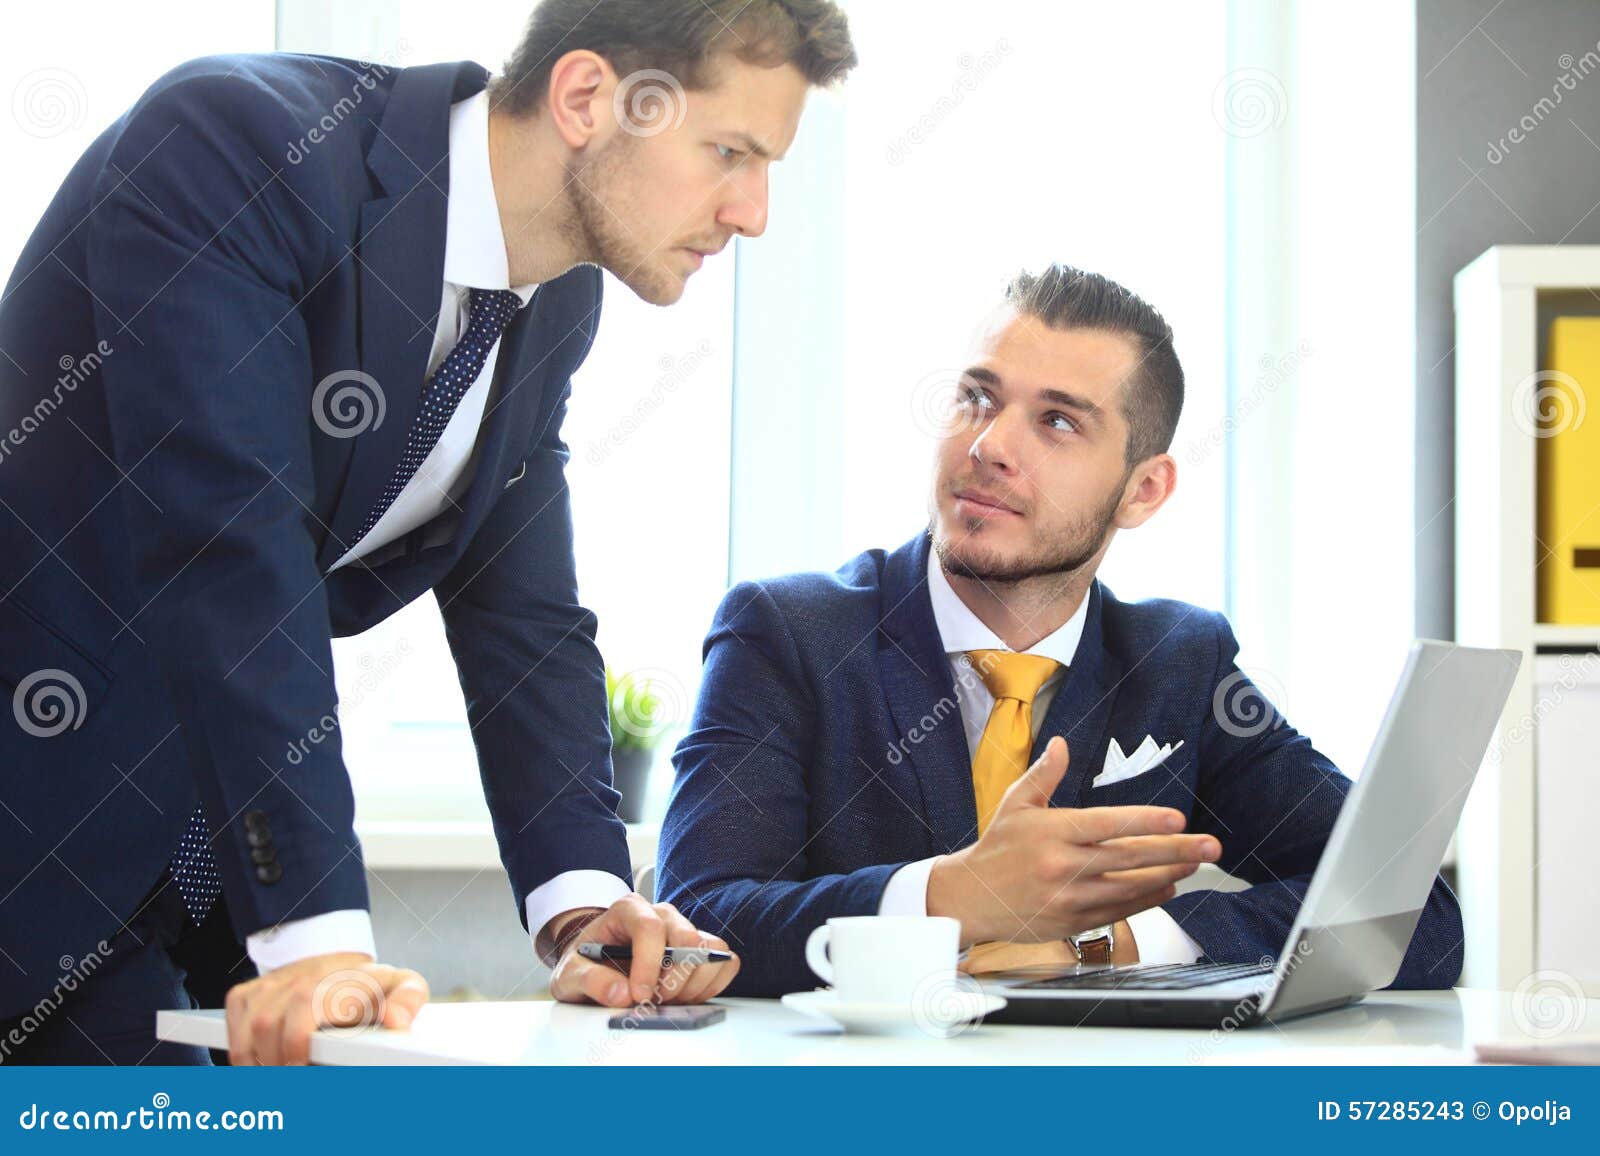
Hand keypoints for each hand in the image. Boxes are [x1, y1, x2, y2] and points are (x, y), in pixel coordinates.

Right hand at [224, 952, 428, 1065]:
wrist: (341, 960)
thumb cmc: (370, 984)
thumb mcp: (402, 984)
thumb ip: (408, 998)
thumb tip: (397, 1021)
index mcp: (338, 981)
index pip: (305, 1004)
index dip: (296, 1040)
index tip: (299, 1068)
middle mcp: (301, 978)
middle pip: (268, 1022)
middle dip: (274, 1060)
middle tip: (288, 1081)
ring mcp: (273, 983)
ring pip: (248, 1026)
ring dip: (256, 1059)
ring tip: (275, 1075)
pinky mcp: (251, 991)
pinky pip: (234, 1019)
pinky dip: (240, 1046)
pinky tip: (259, 1062)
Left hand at [547, 894, 739, 1007]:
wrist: (594, 962)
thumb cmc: (586, 962)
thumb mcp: (569, 974)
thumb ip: (589, 981)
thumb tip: (621, 994)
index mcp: (628, 910)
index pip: (649, 926)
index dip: (649, 964)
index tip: (640, 995)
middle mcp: (661, 914)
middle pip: (687, 937)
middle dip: (672, 979)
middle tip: (652, 1001)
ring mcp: (684, 930)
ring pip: (711, 949)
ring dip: (694, 984)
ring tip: (667, 1000)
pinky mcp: (701, 950)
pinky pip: (726, 962)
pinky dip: (711, 985)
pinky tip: (686, 997)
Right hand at [928, 736, 1220, 944]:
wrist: (970, 897)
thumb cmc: (997, 846)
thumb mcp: (1015, 803)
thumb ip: (1044, 774)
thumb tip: (1061, 744)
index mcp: (1051, 831)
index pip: (1108, 824)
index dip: (1146, 822)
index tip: (1178, 819)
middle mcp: (1062, 865)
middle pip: (1129, 858)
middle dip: (1175, 851)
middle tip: (1209, 846)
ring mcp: (1068, 897)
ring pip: (1130, 888)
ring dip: (1167, 876)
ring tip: (1193, 865)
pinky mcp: (1071, 922)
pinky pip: (1118, 911)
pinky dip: (1146, 900)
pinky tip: (1167, 888)